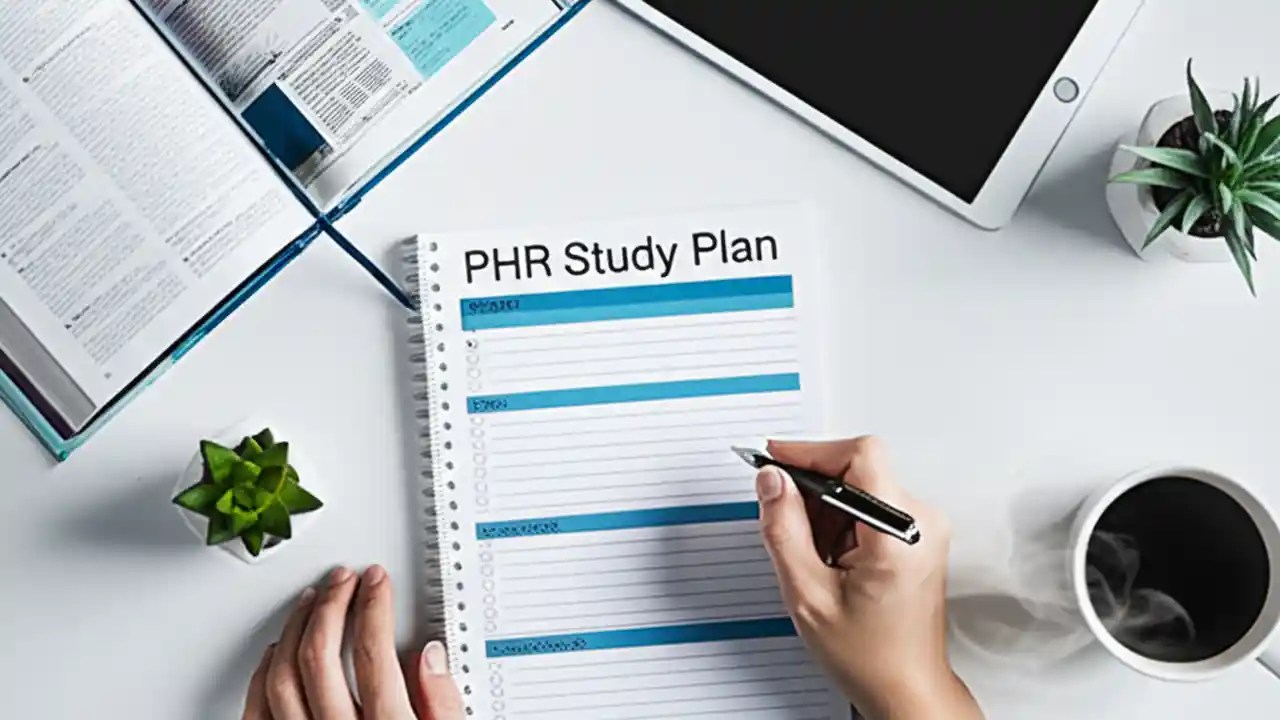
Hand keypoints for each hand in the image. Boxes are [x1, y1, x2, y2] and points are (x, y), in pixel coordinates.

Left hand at [242, 565, 463, 719]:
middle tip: (344, 582)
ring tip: (312, 604)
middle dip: (331, 606)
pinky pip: (257, 710)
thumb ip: (444, 706)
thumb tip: (431, 656)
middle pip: (319, 656)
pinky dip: (264, 673)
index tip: (376, 583)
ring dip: (294, 630)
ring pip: (280, 677)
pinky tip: (278, 653)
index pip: (371, 651)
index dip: (373, 605)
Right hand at [756, 437, 982, 719]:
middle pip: (857, 468)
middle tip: (792, 528)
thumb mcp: (808, 594)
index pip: (859, 456)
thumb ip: (784, 529)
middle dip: (814, 492)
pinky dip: (841, 522)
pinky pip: (871, 504)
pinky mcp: (918, 533)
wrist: (905, 685)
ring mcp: (925, 527)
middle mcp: (922, 522)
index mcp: (901, 534)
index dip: (811, 452)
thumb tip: (772, 481)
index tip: (776, 460)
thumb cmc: (869, 655)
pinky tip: (833, 559)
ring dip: (827, 510)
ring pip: (861, 485)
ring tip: (819, 558)